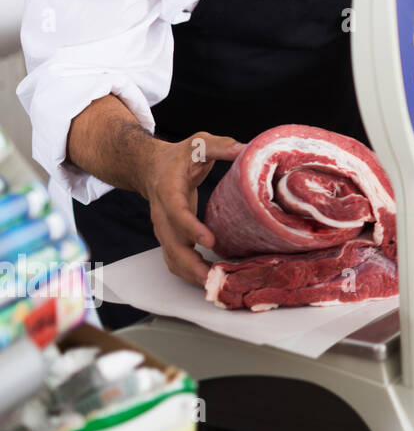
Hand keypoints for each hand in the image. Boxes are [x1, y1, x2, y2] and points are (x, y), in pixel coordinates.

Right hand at [141, 132, 243, 286]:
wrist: (151, 167)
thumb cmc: (179, 156)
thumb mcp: (199, 144)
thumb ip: (220, 146)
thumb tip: (245, 148)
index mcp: (168, 190)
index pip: (176, 213)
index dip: (190, 229)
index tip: (209, 241)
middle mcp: (162, 214)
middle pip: (172, 246)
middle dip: (192, 265)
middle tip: (215, 279)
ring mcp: (164, 229)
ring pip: (172, 259)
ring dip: (192, 275)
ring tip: (218, 286)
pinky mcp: (170, 238)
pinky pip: (177, 260)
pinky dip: (191, 273)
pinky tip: (212, 280)